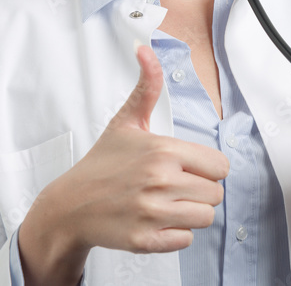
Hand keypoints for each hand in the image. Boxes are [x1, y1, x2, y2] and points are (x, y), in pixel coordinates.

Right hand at [19, 44, 228, 284]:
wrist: (70, 205)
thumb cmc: (101, 164)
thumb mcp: (126, 122)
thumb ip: (147, 87)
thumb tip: (145, 49)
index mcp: (163, 151)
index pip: (220, 166)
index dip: (207, 168)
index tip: (187, 168)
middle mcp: (160, 182)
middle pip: (216, 194)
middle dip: (199, 191)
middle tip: (173, 186)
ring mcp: (152, 213)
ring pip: (205, 218)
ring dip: (190, 213)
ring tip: (167, 203)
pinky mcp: (145, 240)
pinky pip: (186, 240)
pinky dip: (175, 234)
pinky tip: (156, 220)